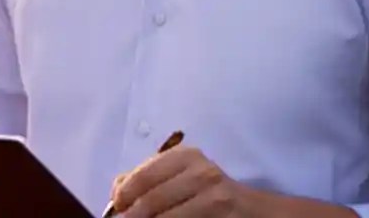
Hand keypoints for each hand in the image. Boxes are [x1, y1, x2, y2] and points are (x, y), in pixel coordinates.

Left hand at [109, 143, 245, 216]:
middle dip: (132, 216)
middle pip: (152, 199)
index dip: (124, 195)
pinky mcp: (221, 217)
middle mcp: (201, 172)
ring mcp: (214, 197)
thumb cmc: (209, 191)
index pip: (144, 175)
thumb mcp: (181, 174)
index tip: (116, 207)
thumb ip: (148, 177)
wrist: (252, 211)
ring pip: (166, 217)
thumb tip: (116, 192)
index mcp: (185, 156)